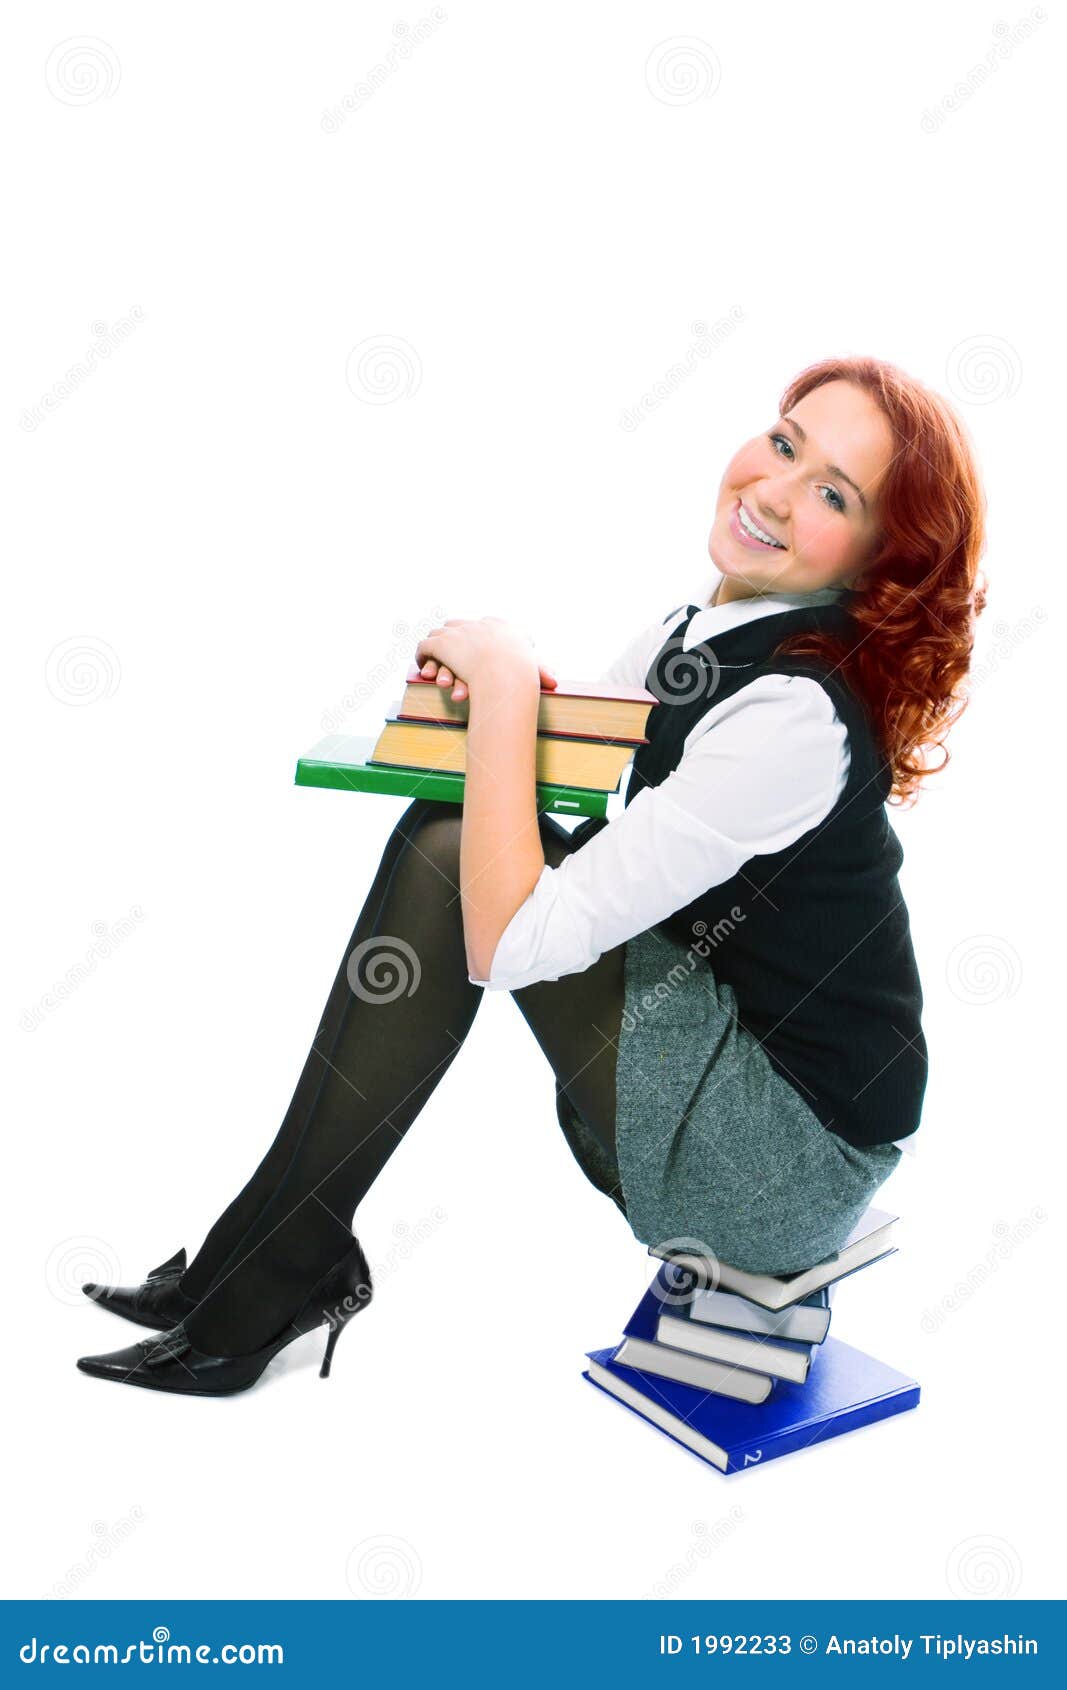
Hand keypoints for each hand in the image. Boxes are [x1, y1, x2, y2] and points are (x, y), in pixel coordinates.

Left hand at [414, 616, 556, 702]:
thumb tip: (553, 680)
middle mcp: (476, 623)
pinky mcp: (441, 643)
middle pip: (457, 625)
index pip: (480, 626)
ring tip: (432, 663)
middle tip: (447, 653)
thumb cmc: (523, 675)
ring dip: (436, 651)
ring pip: (439, 635)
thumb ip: (540, 670)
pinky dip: (422, 654)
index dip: (473, 638)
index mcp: (498, 625)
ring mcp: (458, 631)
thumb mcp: (534, 668)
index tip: (470, 650)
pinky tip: (422, 664)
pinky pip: (426, 645)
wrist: (506, 673)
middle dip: (451, 640)